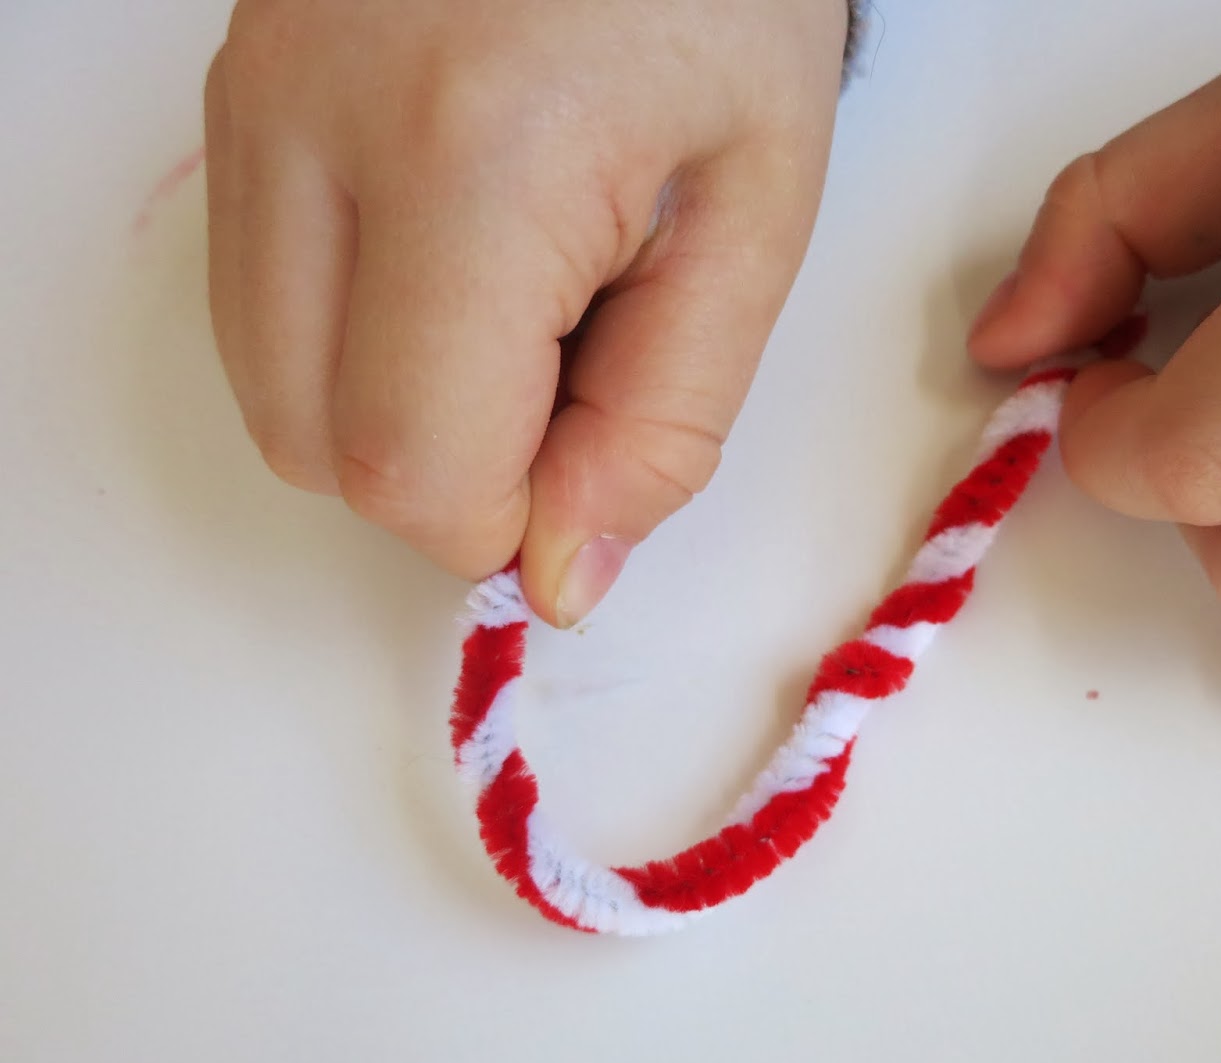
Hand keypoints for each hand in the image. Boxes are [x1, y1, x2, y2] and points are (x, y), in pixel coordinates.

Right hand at [206, 0, 846, 624]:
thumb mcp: (754, 220)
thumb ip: (666, 422)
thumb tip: (559, 574)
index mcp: (471, 157)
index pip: (413, 465)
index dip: (506, 522)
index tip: (591, 472)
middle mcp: (314, 123)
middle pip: (318, 447)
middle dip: (449, 473)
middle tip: (570, 380)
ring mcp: (250, 102)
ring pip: (273, 389)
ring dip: (397, 409)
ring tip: (521, 310)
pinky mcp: (234, 96)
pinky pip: (261, 304)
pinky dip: (355, 341)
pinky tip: (455, 269)